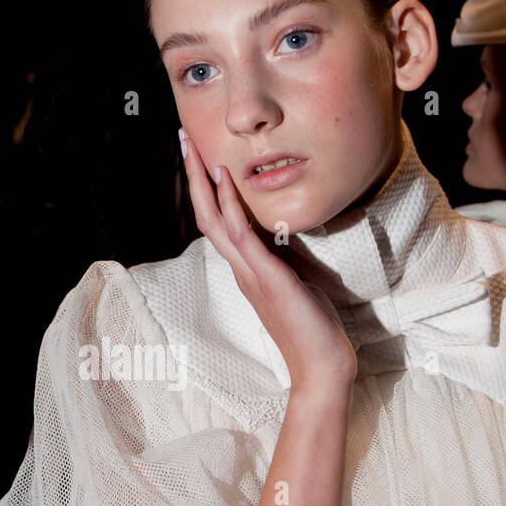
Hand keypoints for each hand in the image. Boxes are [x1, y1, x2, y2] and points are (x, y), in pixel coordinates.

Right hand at [181, 130, 356, 391]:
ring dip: (203, 182)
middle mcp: (241, 269)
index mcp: (247, 269)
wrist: (321, 366)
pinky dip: (230, 207)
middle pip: (205, 214)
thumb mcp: (297, 283)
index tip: (201, 156)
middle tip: (183, 139)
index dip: (207, 188)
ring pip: (215, 220)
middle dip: (194, 175)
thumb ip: (284, 260)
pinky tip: (224, 182)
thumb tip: (285, 236)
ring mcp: (250, 274)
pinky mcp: (267, 278)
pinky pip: (242, 236)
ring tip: (194, 149)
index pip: (218, 221)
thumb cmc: (314, 328)